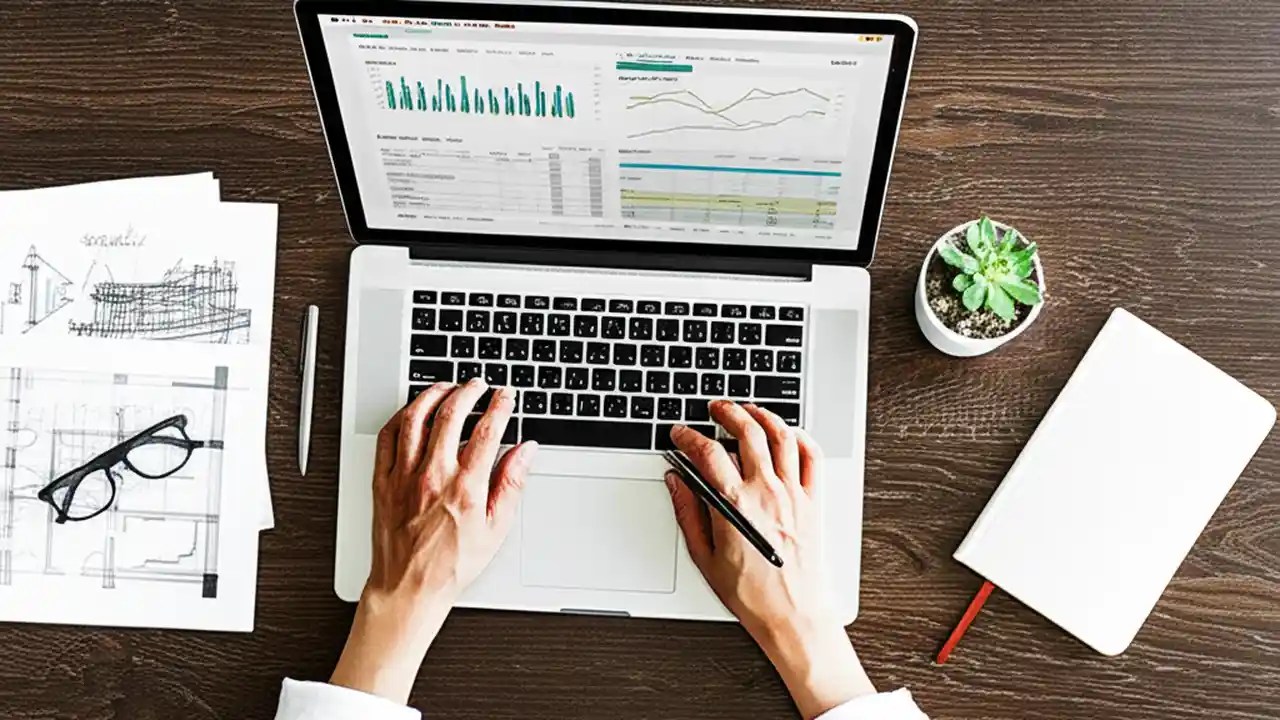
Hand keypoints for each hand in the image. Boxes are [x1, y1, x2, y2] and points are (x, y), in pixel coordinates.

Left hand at [330, 379, 537, 702]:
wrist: (408, 588)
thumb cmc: (450, 565)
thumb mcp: (496, 529)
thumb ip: (512, 484)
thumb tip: (525, 451)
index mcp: (465, 488)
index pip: (487, 431)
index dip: (499, 406)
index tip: (505, 396)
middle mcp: (432, 477)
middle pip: (451, 415)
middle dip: (468, 392)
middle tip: (478, 384)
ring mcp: (403, 477)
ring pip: (415, 419)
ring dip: (433, 395)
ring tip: (446, 387)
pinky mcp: (382, 482)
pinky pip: (387, 437)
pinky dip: (400, 416)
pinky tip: (412, 411)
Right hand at [665, 401, 873, 718]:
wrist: (793, 615)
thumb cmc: (751, 594)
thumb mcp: (705, 557)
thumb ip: (688, 513)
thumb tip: (676, 483)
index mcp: (735, 506)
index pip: (708, 453)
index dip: (689, 437)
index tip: (680, 435)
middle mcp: (766, 492)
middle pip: (747, 433)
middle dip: (727, 412)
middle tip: (716, 408)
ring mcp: (794, 494)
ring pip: (781, 436)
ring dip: (763, 415)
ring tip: (749, 410)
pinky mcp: (814, 501)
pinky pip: (813, 457)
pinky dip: (801, 437)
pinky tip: (789, 433)